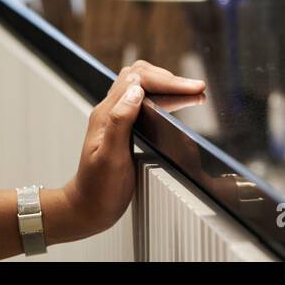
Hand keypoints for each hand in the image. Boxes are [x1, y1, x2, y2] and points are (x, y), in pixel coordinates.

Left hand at [55, 61, 205, 239]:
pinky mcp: (123, 126)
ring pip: (143, 85)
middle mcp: (110, 111)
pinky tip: (177, 103)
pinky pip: (144, 100)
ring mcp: (116, 117)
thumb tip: (137, 91)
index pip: (138, 80)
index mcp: (106, 115)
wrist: (87, 208)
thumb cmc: (97, 189)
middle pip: (141, 76)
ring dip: (169, 85)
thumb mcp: (110, 158)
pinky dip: (164, 96)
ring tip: (193, 93)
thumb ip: (120, 121)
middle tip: (197, 89)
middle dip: (171, 80)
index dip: (167, 81)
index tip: (190, 89)